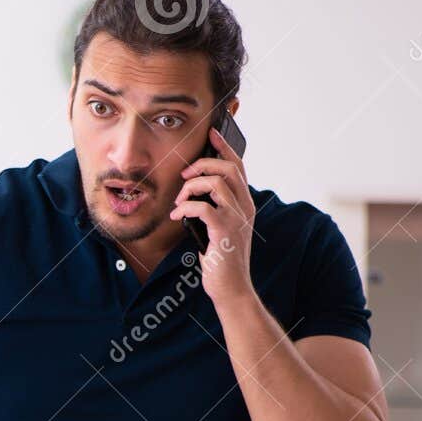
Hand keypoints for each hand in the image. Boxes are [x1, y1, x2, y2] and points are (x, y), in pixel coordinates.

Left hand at [172, 127, 255, 304]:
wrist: (230, 287)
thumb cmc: (222, 258)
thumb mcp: (219, 227)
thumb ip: (215, 208)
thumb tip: (195, 192)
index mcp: (244, 202)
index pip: (238, 166)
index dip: (224, 147)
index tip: (211, 133)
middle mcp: (245, 206)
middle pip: (228, 167)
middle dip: (202, 164)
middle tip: (185, 177)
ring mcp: (237, 217)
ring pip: (216, 182)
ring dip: (191, 187)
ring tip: (179, 201)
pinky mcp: (224, 230)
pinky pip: (203, 206)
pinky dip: (185, 207)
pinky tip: (177, 217)